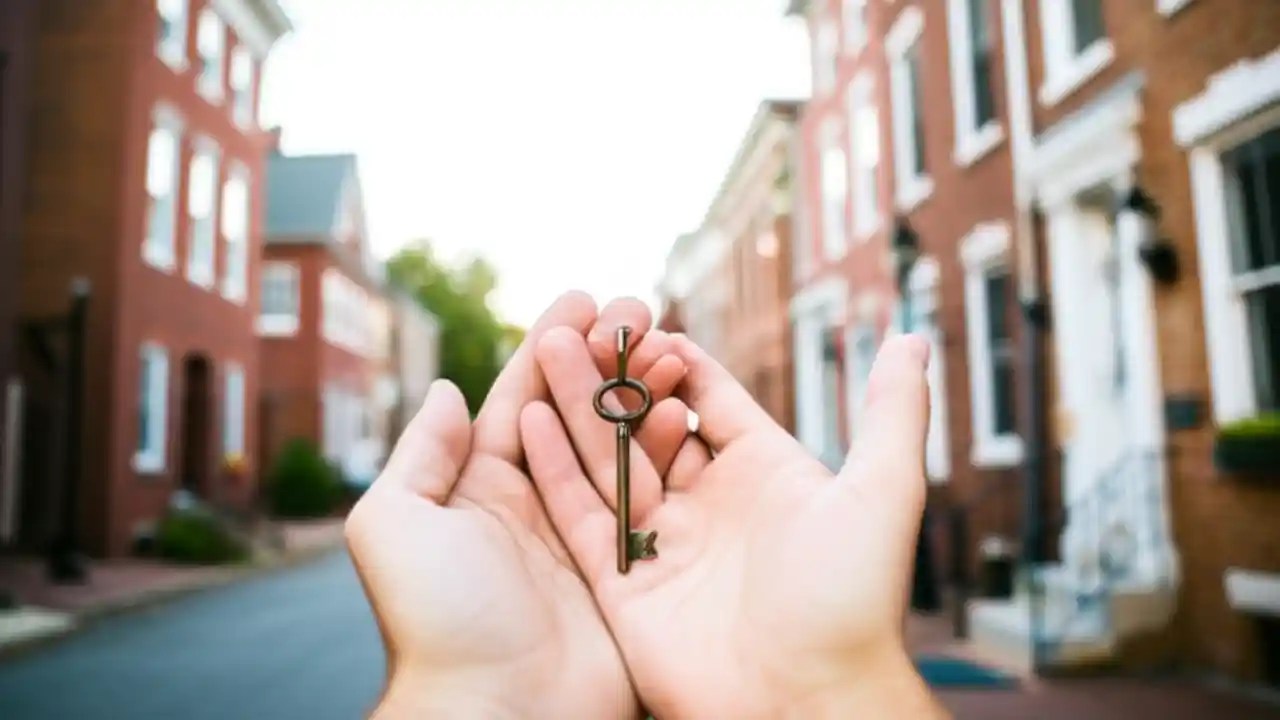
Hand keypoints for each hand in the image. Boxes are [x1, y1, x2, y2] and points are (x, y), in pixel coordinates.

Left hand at [345, 293, 684, 718]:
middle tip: (643, 306)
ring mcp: (586, 534)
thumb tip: (443, 389)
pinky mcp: (630, 565)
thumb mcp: (395, 526)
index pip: (519, 397)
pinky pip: (653, 494)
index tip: (585, 297)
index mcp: (480, 490)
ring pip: (620, 444)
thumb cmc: (437, 623)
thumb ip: (418, 454)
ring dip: (645, 390)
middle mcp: (535, 506)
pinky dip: (670, 449)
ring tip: (675, 346)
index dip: (550, 345)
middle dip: (609, 355)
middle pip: (576, 411)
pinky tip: (690, 408)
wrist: (498, 714)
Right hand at [521, 330, 948, 718]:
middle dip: (614, 376)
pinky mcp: (623, 584)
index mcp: (763, 472)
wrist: (808, 705)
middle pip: (650, 423)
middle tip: (578, 328)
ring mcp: (664, 541)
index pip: (710, 398)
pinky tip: (526, 419)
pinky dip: (554, 470)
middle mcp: (710, 502)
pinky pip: (581, 517)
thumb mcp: (882, 493)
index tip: (642, 322)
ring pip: (609, 461)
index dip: (676, 359)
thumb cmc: (853, 604)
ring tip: (545, 350)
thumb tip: (912, 337)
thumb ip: (892, 411)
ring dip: (576, 408)